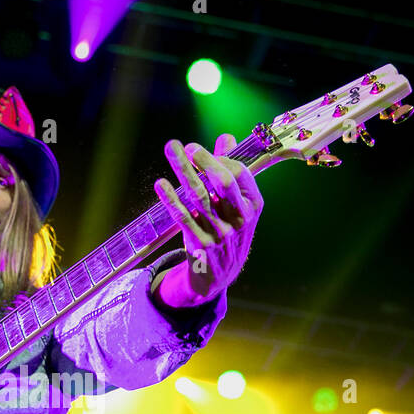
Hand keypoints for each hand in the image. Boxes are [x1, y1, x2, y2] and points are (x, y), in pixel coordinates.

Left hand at [153, 134, 262, 306]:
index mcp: (253, 206)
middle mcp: (240, 220)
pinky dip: (171, 199)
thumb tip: (227, 138)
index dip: (218, 158)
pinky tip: (161, 184)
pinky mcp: (200, 244)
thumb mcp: (235, 205)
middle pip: (224, 183)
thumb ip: (230, 170)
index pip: (239, 174)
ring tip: (170, 149)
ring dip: (183, 171)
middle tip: (186, 147)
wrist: (219, 275)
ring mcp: (220, 233)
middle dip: (205, 161)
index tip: (197, 150)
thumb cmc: (227, 231)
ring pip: (200, 196)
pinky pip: (183, 217)